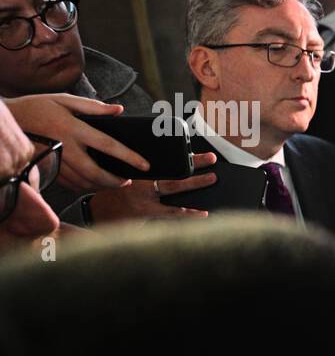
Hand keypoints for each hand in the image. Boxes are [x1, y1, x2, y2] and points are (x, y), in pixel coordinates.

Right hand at [3, 94, 147, 191]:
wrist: (8, 119)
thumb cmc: (38, 107)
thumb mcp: (64, 99)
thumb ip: (93, 107)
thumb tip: (119, 110)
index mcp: (73, 128)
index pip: (108, 145)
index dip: (129, 157)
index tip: (144, 165)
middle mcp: (65, 148)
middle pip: (96, 173)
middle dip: (115, 181)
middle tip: (127, 180)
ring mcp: (56, 161)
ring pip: (83, 182)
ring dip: (101, 186)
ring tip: (114, 182)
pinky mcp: (48, 169)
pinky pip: (70, 184)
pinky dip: (85, 187)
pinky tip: (94, 183)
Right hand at [86, 153, 217, 222]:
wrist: (101, 213)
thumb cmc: (116, 191)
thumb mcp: (125, 173)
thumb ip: (142, 165)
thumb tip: (167, 156)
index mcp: (135, 168)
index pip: (159, 156)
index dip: (177, 150)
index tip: (189, 142)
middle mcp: (140, 180)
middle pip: (170, 169)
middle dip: (192, 163)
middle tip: (210, 158)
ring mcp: (144, 197)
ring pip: (174, 188)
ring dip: (194, 183)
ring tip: (211, 178)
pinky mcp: (147, 212)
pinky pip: (171, 212)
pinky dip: (188, 213)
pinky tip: (202, 212)